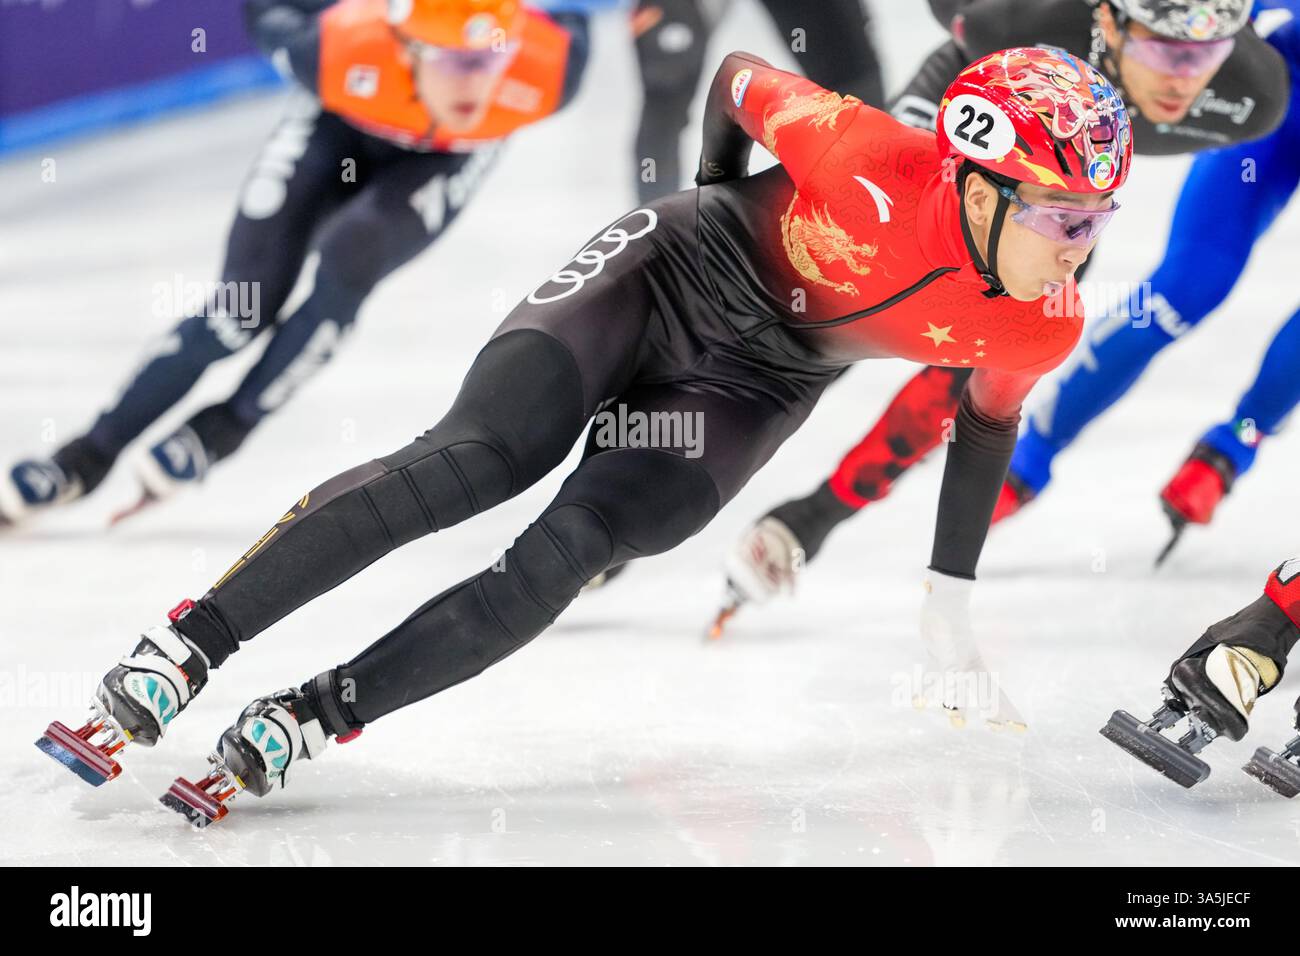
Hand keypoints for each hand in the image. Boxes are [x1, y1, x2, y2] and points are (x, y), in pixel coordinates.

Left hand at [917, 572, 1025, 730]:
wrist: (941, 605)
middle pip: (983, 695)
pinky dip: (926, 689)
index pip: (996, 697)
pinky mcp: (937, 658)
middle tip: (996, 727)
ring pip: (957, 690)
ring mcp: (953, 664)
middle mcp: (968, 669)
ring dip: (955, 705)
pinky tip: (916, 700)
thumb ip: (951, 680)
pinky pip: (932, 678)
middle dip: (992, 711)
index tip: (1022, 728)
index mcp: (977, 670)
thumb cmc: (950, 628)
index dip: (1008, 713)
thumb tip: (951, 703)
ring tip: (956, 721)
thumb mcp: (951, 655)